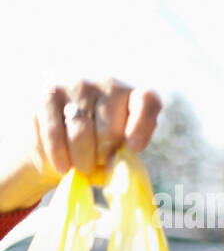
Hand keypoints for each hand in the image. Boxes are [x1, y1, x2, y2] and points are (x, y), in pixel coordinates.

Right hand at [0, 78, 161, 210]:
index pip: (147, 101)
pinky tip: (63, 167)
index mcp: (134, 96)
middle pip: (109, 130)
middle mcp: (108, 83)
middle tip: (98, 162)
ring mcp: (78, 85)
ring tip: (82, 166)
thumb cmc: (100, 150)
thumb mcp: (120, 153)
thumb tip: (115, 164)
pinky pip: (55, 133)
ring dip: (82, 159)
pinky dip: (59, 156)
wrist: (60, 142)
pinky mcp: (49, 93)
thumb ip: (124, 157)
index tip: (132, 148)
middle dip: (103, 155)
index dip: (142, 126)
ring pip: (81, 133)